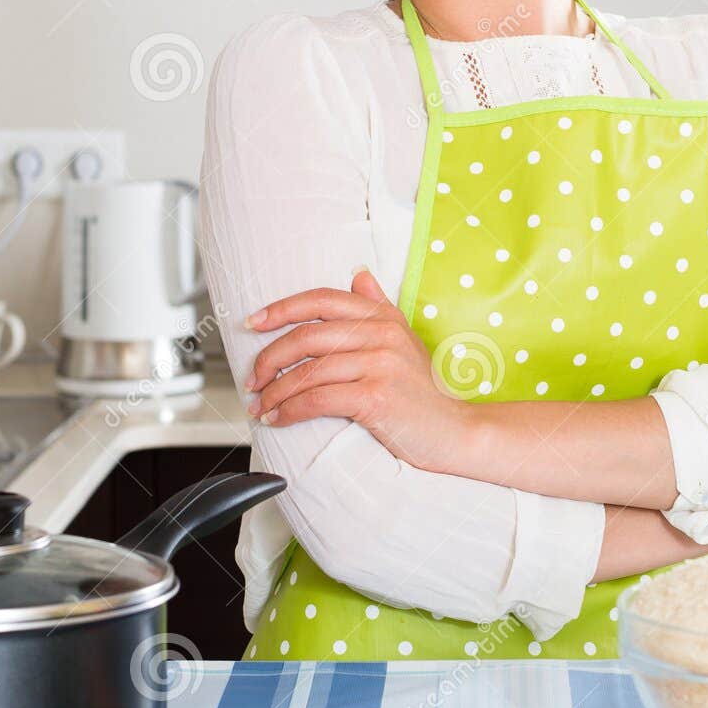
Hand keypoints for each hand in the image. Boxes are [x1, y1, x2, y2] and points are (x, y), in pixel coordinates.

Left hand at [242, 269, 475, 471]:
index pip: (322, 300)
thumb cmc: (423, 392)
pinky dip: (289, 410)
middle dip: (269, 358)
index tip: (254, 322)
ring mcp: (379, 365)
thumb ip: (379, 306)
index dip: (281, 309)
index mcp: (383, 318)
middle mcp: (382, 335)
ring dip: (275, 391)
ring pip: (307, 372)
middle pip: (306, 337)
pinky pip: (317, 399)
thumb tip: (358, 276)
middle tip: (254, 378)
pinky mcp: (375, 397)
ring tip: (261, 404)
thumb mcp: (405, 340)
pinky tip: (278, 418)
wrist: (454, 431)